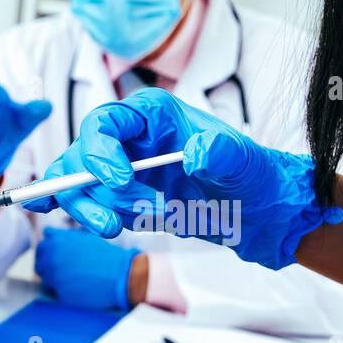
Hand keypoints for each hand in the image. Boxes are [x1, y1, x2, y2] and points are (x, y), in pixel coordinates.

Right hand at [23, 88, 342, 269]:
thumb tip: (197, 154)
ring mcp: (126, 169)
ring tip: (125, 226)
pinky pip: (90, 202)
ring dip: (92, 210)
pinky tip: (79, 211)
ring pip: (79, 183)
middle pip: (82, 155)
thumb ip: (222, 155)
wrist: (262, 215)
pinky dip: (85, 209)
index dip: (100, 151)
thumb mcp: (243, 165)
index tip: (121, 182)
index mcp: (156, 115)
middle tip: (114, 222)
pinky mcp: (127, 198)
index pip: (106, 123)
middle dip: (89, 190)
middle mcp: (134, 138)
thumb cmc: (254, 178)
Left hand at [35, 226, 140, 310]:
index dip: (48, 252)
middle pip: (40, 265)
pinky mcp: (61, 295)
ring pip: (47, 281)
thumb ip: (63, 237)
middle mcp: (52, 259)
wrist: (120, 276)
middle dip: (49, 267)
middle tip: (66, 270)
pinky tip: (81, 288)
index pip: (42, 247)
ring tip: (77, 279)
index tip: (55, 256)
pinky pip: (58, 294)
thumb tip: (48, 234)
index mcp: (57, 242)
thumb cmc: (106, 256)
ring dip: (57, 280)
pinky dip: (66, 293)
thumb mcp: (84, 239)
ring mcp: (55, 278)